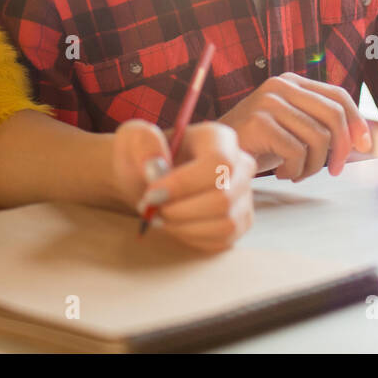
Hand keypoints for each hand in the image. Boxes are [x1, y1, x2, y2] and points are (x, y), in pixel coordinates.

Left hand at [112, 119, 255, 251]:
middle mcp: (240, 164)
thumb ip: (143, 142)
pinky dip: (193, 238)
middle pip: (223, 198)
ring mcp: (244, 194)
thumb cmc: (143, 156)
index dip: (185, 183)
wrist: (146, 179)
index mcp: (218, 137)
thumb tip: (154, 164)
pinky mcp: (240, 221)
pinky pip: (223, 239)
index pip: (218, 161)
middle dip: (180, 211)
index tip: (151, 194)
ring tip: (159, 217)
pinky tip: (174, 225)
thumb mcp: (134, 138)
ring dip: (184, 226)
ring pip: (225, 222)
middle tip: (150, 210)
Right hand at [218, 72, 372, 180]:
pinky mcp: (259, 122)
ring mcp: (269, 102)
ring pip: (318, 138)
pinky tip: (282, 173)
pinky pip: (296, 152)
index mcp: (291, 82)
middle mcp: (281, 85)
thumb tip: (363, 140)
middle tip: (334, 170)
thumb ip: (319, 124)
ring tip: (297, 172)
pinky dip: (295, 170)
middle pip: (333, 116)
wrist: (212, 152)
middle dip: (341, 148)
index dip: (357, 122)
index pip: (338, 95)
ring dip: (313, 165)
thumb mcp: (291, 126)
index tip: (364, 147)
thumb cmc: (256, 143)